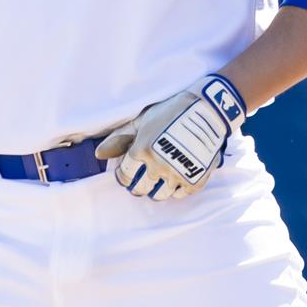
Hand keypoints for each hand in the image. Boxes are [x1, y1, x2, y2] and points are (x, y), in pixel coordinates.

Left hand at [94, 75, 248, 200]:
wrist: (207, 110)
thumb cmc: (170, 112)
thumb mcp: (142, 121)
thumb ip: (120, 138)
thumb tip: (98, 155)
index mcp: (142, 150)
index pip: (124, 176)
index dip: (124, 176)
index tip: (128, 173)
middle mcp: (158, 165)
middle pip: (140, 189)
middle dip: (139, 185)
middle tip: (143, 178)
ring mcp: (177, 174)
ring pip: (160, 195)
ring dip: (157, 189)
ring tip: (160, 178)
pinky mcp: (195, 180)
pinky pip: (179, 195)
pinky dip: (176, 189)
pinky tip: (176, 177)